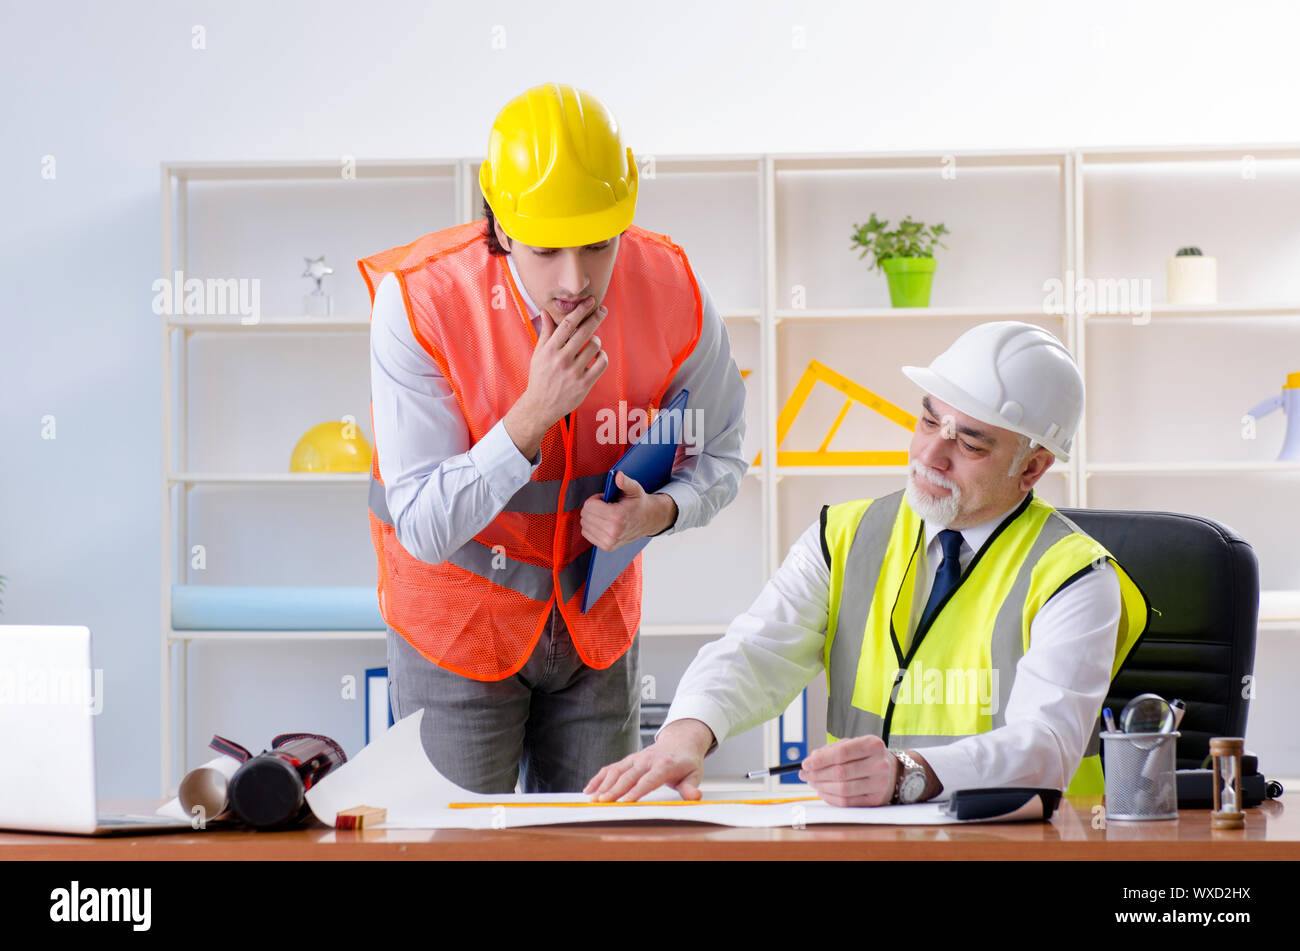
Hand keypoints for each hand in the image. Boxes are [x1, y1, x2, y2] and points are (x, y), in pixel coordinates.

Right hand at [503, 298, 607, 459]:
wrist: (540, 406)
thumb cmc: (540, 377)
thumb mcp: (538, 354)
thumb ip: (545, 332)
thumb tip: (545, 311)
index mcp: (549, 350)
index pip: (567, 324)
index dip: (580, 310)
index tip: (590, 301)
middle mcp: (562, 359)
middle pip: (584, 331)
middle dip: (596, 317)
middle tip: (602, 310)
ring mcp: (574, 372)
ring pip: (595, 346)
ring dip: (597, 341)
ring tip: (592, 344)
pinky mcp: (584, 384)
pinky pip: (601, 363)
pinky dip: (602, 357)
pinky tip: (597, 357)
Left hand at [579, 471, 675, 550]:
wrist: (649, 520)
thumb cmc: (639, 504)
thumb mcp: (634, 490)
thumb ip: (625, 482)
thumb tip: (618, 476)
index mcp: (618, 516)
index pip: (589, 506)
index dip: (595, 499)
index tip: (605, 499)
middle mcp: (613, 531)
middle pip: (585, 515)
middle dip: (593, 508)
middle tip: (606, 506)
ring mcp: (609, 541)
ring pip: (584, 525)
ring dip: (592, 517)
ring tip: (606, 515)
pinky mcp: (607, 547)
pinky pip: (587, 534)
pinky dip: (591, 527)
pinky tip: (603, 523)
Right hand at [584, 718, 713, 801]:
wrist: (680, 742)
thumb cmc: (686, 762)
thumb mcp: (694, 774)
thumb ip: (691, 787)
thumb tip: (695, 796)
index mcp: (664, 765)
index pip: (648, 780)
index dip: (636, 791)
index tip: (625, 802)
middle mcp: (647, 760)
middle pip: (628, 776)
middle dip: (614, 790)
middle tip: (602, 802)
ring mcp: (635, 758)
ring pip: (616, 771)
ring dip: (603, 784)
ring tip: (592, 798)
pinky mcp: (628, 760)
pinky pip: (611, 768)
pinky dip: (599, 778)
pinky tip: (589, 789)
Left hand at [798, 735, 899, 806]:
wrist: (893, 771)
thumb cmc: (867, 756)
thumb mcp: (853, 744)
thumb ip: (831, 750)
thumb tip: (809, 763)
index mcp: (872, 745)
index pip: (842, 753)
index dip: (820, 759)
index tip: (806, 763)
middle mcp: (879, 764)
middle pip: (840, 772)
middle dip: (817, 774)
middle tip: (805, 774)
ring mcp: (879, 784)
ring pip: (842, 789)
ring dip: (822, 787)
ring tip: (813, 782)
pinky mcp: (876, 800)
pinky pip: (847, 802)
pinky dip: (830, 797)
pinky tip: (823, 791)